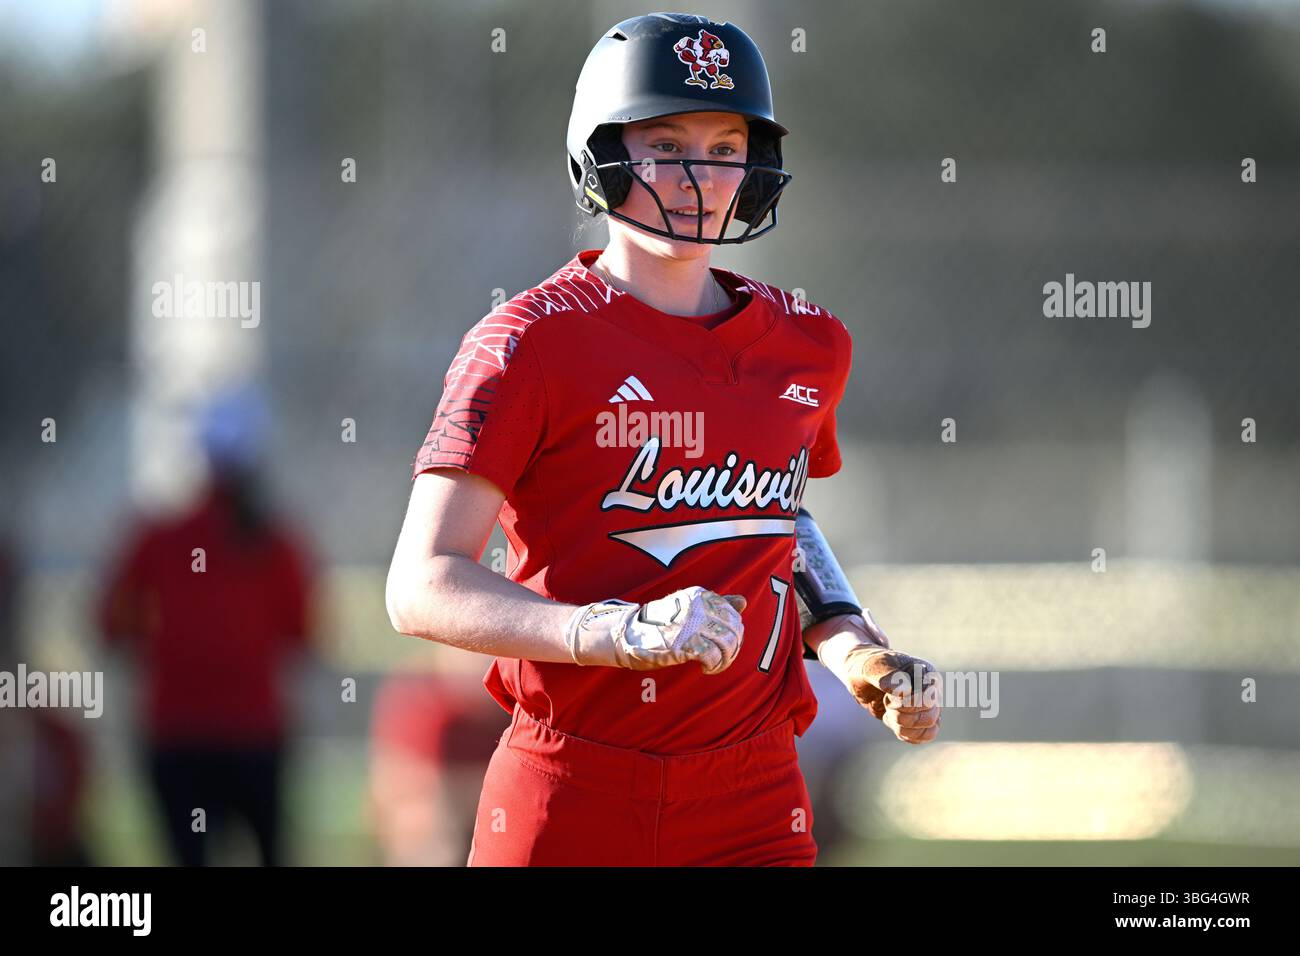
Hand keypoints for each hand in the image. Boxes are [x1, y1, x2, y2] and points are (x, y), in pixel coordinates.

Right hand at [564, 586, 746, 673]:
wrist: (628, 634)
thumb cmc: (661, 623)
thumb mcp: (690, 607)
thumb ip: (717, 604)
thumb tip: (743, 601)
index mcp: (699, 595)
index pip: (732, 613)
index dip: (733, 632)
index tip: (723, 642)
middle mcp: (697, 607)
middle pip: (733, 629)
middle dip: (732, 647)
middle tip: (722, 657)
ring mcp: (690, 625)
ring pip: (727, 643)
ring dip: (725, 658)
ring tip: (715, 664)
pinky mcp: (683, 644)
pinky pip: (713, 656)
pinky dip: (714, 665)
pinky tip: (705, 668)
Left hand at [843, 643, 941, 744]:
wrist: (862, 677)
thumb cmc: (869, 667)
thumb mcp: (872, 668)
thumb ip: (888, 677)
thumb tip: (905, 691)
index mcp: (926, 672)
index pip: (929, 698)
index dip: (908, 703)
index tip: (888, 695)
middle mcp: (932, 690)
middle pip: (930, 717)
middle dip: (902, 715)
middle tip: (886, 702)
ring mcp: (928, 706)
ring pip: (929, 730)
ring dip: (903, 726)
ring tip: (888, 712)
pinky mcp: (921, 720)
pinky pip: (924, 736)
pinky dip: (905, 733)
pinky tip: (891, 720)